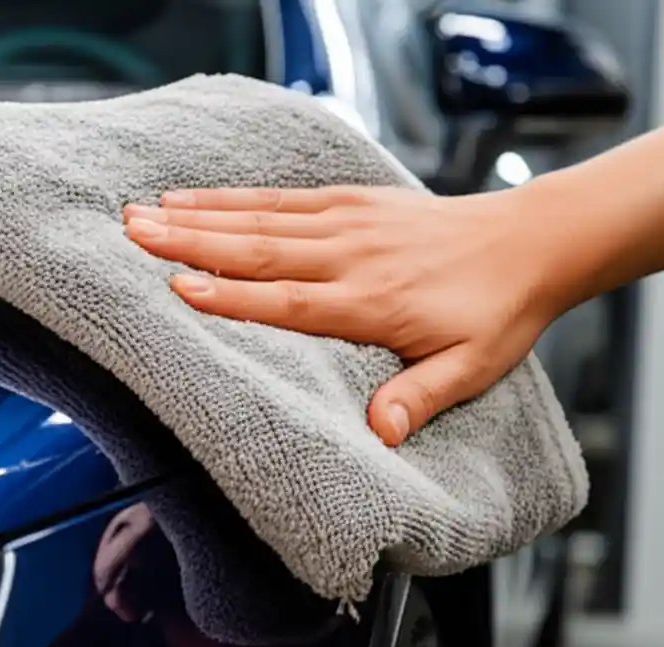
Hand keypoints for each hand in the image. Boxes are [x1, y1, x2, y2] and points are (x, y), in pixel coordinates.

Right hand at [123, 185, 566, 445]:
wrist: (529, 242)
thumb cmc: (495, 313)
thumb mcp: (472, 368)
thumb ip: (421, 397)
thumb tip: (380, 433)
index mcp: (373, 302)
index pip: (289, 300)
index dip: (232, 296)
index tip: (179, 287)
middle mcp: (352, 256)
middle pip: (259, 249)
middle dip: (191, 242)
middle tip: (133, 234)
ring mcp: (348, 222)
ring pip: (261, 219)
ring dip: (199, 215)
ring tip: (144, 213)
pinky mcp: (350, 200)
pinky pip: (283, 198)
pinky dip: (235, 196)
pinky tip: (195, 196)